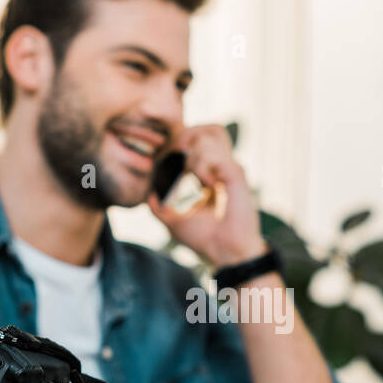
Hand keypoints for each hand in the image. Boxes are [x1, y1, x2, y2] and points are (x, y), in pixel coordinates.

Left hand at [147, 124, 267, 267]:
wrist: (226, 254)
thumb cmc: (205, 239)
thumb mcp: (174, 220)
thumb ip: (159, 204)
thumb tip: (145, 193)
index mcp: (210, 173)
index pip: (198, 138)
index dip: (180, 143)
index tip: (169, 166)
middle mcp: (223, 166)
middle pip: (206, 128)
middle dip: (185, 140)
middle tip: (179, 165)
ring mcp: (231, 168)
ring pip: (208, 134)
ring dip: (194, 154)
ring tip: (194, 178)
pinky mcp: (236, 174)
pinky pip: (212, 154)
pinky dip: (202, 168)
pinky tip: (207, 187)